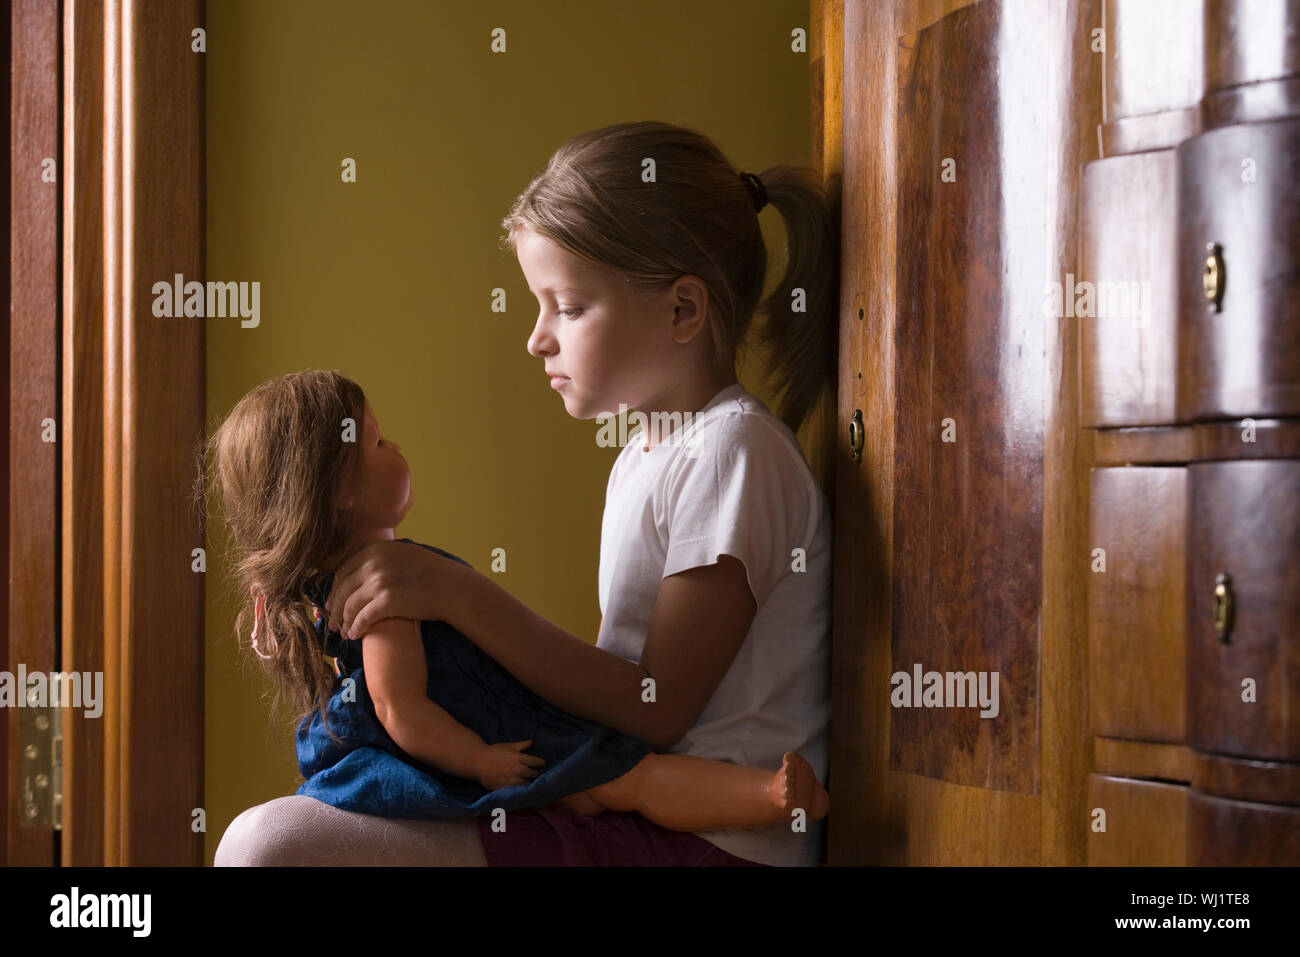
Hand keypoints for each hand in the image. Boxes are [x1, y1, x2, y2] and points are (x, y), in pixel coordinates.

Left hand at [324, 539, 466, 640]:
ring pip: (350, 605)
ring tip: (344, 632)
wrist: (452, 587)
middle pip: (343, 588)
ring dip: (344, 621)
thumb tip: (361, 568)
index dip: (334, 588)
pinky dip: (356, 628)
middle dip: (334, 607)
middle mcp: (374, 563)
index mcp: (376, 549)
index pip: (343, 570)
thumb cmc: (433, 572)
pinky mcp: (386, 602)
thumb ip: (381, 557)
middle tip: (331, 621)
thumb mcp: (403, 554)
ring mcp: (379, 582)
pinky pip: (362, 618)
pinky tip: (355, 635)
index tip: (331, 602)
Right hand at [477, 740, 544, 789]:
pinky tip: (522, 788)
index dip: (540, 762)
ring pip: (525, 783)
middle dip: (535, 773)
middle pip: (531, 773)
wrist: (478, 762)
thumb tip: (531, 742)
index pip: (534, 761)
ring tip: (530, 781)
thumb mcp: (508, 746)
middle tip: (537, 773)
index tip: (543, 763)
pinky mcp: (504, 786)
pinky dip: (520, 789)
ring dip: (529, 782)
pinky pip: (516, 789)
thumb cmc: (493, 752)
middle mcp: (515, 769)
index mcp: (517, 758)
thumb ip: (521, 745)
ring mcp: (510, 779)